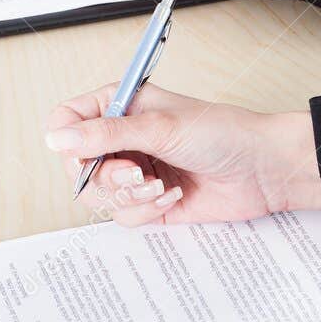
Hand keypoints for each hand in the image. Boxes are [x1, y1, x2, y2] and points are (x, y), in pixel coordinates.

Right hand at [45, 82, 320, 227]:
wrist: (263, 170)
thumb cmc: (223, 132)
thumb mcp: (161, 127)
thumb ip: (106, 134)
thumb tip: (57, 138)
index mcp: (121, 105)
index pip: (67, 120)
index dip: (68, 141)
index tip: (85, 155)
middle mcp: (123, 137)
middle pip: (77, 166)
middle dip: (106, 176)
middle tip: (136, 172)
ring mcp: (135, 170)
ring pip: (98, 195)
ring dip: (128, 195)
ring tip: (159, 184)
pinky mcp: (148, 202)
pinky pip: (123, 216)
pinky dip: (146, 209)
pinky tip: (173, 195)